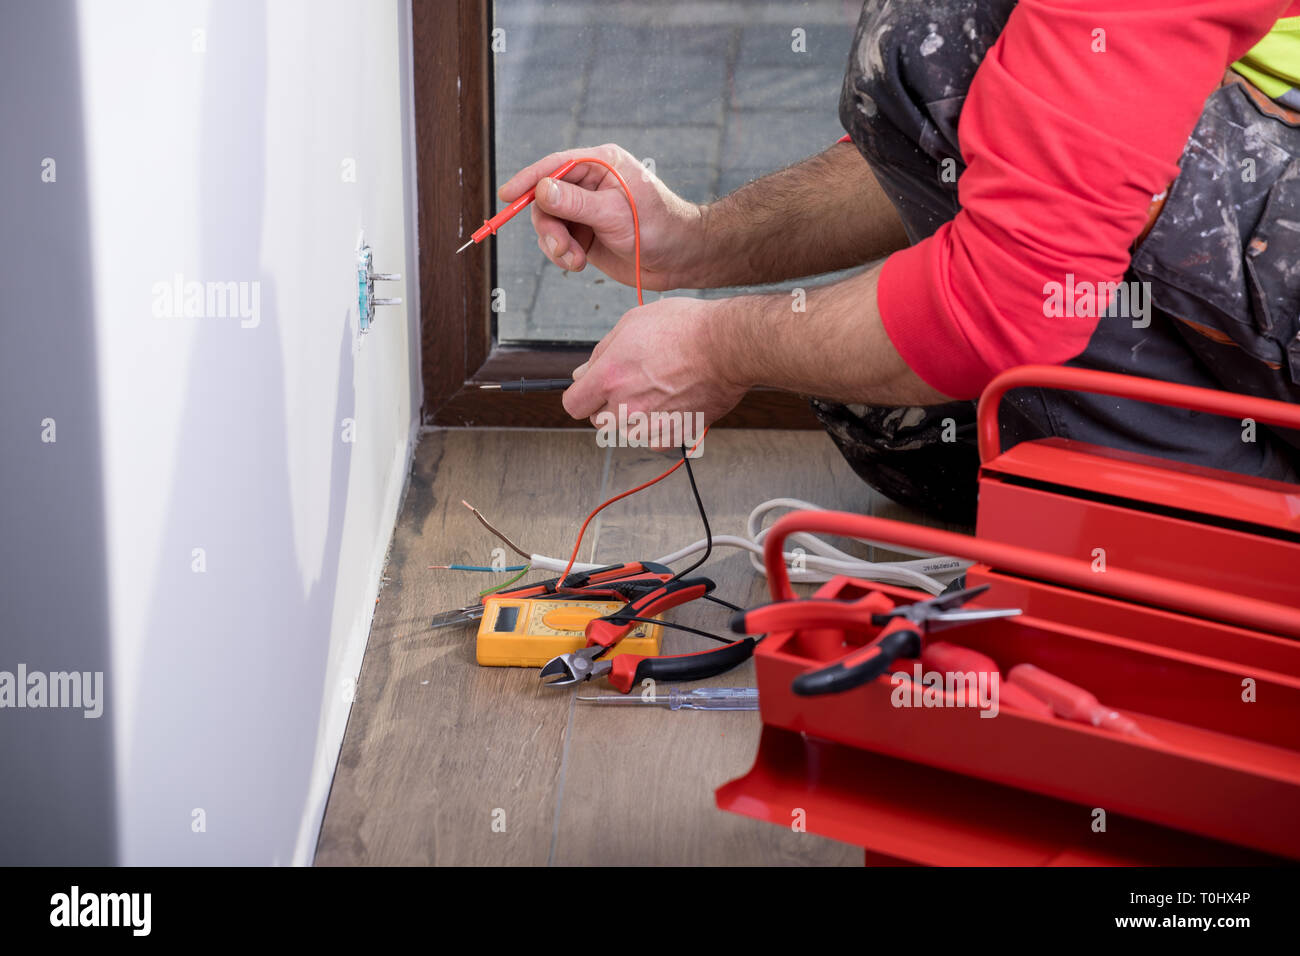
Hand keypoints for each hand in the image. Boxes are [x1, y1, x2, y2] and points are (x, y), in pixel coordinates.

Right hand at [498, 144, 706, 290]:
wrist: (680, 260)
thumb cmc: (659, 228)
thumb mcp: (615, 214)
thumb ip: (576, 204)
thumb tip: (541, 190)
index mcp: (601, 164)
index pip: (555, 166)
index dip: (528, 180)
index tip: (507, 196)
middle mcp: (590, 183)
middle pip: (544, 199)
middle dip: (548, 225)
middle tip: (562, 248)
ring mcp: (586, 210)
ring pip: (548, 223)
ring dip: (555, 245)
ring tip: (574, 260)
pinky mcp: (585, 234)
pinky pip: (557, 241)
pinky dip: (561, 255)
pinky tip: (578, 264)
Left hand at [561, 296, 748, 441]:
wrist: (726, 345)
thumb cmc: (684, 328)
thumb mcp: (632, 323)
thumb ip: (601, 352)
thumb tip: (583, 373)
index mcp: (609, 378)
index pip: (574, 404)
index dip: (581, 394)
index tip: (591, 389)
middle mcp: (625, 406)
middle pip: (598, 421)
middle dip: (607, 404)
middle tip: (632, 382)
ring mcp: (650, 424)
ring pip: (626, 432)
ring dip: (633, 418)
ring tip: (656, 390)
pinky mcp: (674, 434)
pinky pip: (654, 441)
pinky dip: (658, 429)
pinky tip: (670, 405)